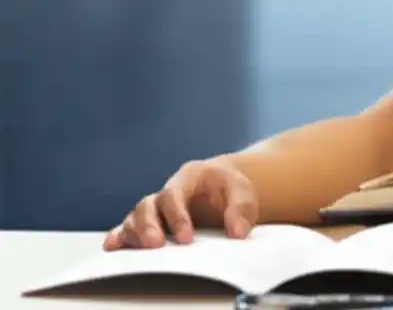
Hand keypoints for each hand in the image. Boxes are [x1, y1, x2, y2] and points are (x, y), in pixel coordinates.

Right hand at [103, 158, 258, 250]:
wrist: (223, 188)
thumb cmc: (229, 188)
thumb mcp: (242, 191)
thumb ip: (242, 208)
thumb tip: (238, 232)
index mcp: (187, 178)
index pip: (174, 195)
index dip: (177, 217)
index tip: (187, 238)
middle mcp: (165, 193)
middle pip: (147, 205)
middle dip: (148, 226)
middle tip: (156, 245)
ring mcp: (155, 209)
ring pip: (135, 217)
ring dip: (134, 234)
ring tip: (141, 251)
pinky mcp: (150, 224)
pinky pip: (128, 228)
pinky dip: (119, 236)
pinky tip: (113, 246)